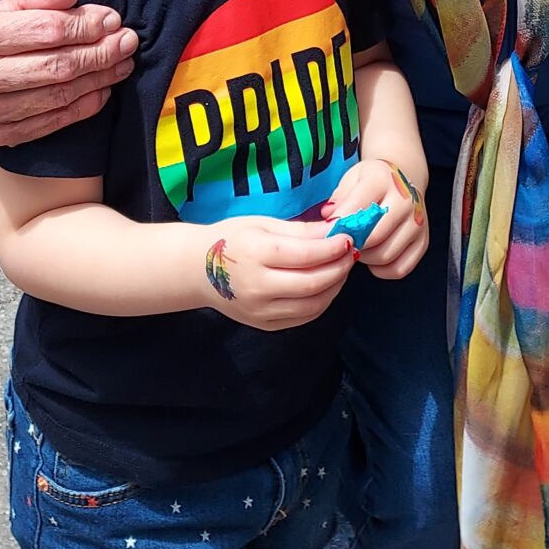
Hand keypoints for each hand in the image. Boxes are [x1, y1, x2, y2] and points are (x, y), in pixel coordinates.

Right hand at [0, 0, 139, 146]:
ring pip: (59, 95)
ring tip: (122, 63)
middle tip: (127, 41)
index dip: (86, 24)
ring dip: (99, 79)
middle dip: (100, 52)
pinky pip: (53, 122)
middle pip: (57, 66)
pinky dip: (84, 106)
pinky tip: (102, 90)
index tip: (111, 18)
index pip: (46, 30)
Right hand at [198, 216, 357, 330]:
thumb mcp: (262, 224)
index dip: (334, 248)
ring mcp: (260, 310)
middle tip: (351, 255)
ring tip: (341, 270)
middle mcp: (258, 285)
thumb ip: (300, 230)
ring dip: (334, 287)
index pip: (306, 255)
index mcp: (256, 253)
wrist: (196, 270)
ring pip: (312, 305)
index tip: (349, 238)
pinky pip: (302, 318)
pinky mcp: (264, 324)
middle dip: (339, 268)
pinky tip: (326, 286)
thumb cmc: (231, 238)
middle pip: (312, 283)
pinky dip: (321, 302)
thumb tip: (336, 231)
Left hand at [322, 157, 428, 281]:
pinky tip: (374, 257)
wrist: (402, 180)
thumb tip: (329, 219)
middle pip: (374, 236)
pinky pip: (399, 269)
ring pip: (385, 255)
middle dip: (352, 244)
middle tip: (343, 242)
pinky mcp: (422, 242)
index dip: (340, 225)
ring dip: (366, 258)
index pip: (358, 208)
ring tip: (359, 247)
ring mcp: (417, 222)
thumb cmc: (371, 183)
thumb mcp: (351, 180)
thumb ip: (338, 199)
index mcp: (382, 180)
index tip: (329, 232)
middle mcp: (405, 200)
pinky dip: (381, 269)